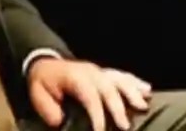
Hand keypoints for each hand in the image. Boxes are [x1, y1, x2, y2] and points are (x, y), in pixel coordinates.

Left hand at [28, 57, 151, 130]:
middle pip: (109, 89)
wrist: (44, 62)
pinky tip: (147, 90)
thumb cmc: (43, 81)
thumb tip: (61, 122)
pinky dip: (136, 83)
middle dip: (119, 108)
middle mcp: (91, 72)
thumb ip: (49, 110)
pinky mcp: (105, 73)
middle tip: (126, 126)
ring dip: (133, 93)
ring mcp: (100, 71)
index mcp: (75, 77)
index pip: (90, 96)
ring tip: (143, 105)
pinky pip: (123, 76)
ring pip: (120, 80)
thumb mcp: (38, 95)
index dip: (97, 114)